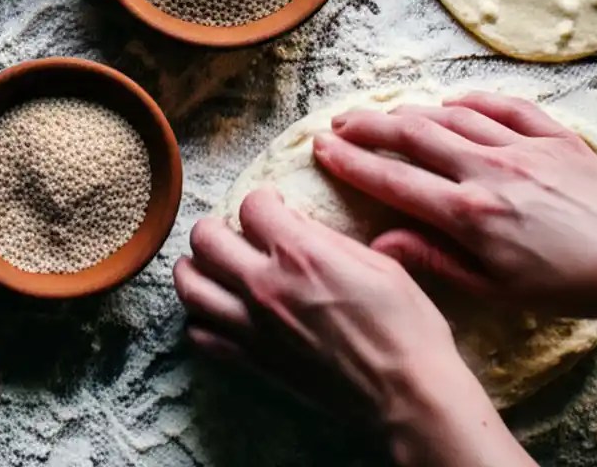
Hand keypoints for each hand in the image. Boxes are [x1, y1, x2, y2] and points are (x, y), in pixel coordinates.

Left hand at [175, 189, 533, 466]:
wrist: (406, 395)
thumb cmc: (406, 328)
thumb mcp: (378, 264)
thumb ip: (327, 239)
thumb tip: (296, 222)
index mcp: (300, 255)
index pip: (250, 206)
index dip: (263, 201)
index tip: (273, 207)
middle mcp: (265, 286)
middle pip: (205, 239)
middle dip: (218, 226)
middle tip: (236, 233)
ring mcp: (252, 326)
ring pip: (190, 286)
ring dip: (197, 268)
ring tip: (215, 267)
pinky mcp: (252, 361)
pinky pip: (200, 335)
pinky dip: (201, 319)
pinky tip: (221, 312)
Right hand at [314, 92, 596, 328]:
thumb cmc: (572, 285)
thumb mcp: (497, 290)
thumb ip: (434, 259)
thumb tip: (381, 241)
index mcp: (469, 213)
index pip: (393, 179)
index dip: (351, 161)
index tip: (322, 149)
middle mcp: (488, 170)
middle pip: (413, 135)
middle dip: (368, 126)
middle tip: (338, 122)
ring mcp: (522, 147)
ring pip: (451, 115)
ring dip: (411, 111)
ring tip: (385, 113)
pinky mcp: (554, 136)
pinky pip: (503, 106)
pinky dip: (471, 100)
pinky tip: (453, 101)